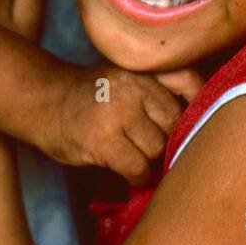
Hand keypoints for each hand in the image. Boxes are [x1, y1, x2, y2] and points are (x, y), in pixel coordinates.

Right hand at [46, 62, 204, 186]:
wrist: (41, 100)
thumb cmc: (91, 95)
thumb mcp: (126, 77)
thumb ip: (160, 90)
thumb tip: (204, 125)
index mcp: (142, 67)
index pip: (190, 83)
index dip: (198, 107)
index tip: (194, 124)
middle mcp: (134, 85)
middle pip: (176, 123)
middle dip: (169, 140)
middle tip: (155, 147)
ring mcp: (118, 112)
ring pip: (159, 148)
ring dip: (151, 160)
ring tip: (135, 155)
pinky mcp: (103, 140)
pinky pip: (138, 168)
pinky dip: (137, 177)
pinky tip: (127, 171)